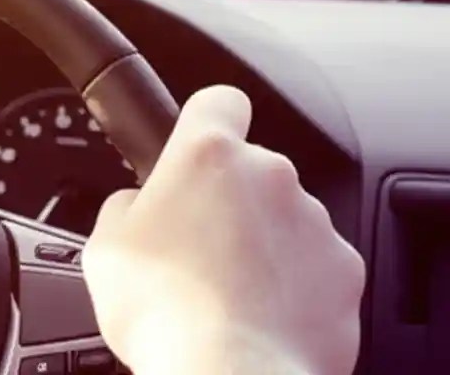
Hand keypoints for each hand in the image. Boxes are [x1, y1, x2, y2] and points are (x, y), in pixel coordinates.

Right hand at [83, 86, 364, 374]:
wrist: (228, 374)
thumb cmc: (164, 311)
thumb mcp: (105, 246)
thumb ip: (126, 206)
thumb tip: (137, 206)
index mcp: (207, 155)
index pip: (219, 101)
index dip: (206, 121)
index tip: (195, 143)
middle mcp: (269, 176)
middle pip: (249, 170)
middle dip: (227, 201)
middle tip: (193, 247)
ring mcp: (313, 222)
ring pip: (283, 218)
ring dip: (260, 242)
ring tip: (224, 290)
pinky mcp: (343, 270)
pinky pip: (313, 264)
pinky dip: (292, 283)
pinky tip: (258, 314)